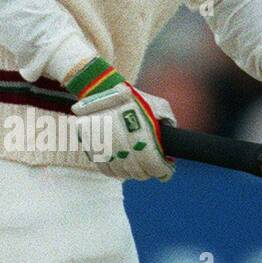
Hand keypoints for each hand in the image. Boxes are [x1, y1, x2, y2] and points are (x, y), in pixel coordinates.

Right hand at [66, 57, 174, 180]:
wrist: (102, 88)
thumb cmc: (134, 99)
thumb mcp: (156, 104)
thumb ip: (166, 120)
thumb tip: (172, 143)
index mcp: (137, 122)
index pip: (149, 158)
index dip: (160, 170)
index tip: (165, 172)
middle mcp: (117, 131)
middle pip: (134, 167)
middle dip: (146, 173)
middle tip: (152, 171)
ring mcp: (101, 139)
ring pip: (119, 170)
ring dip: (131, 174)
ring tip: (138, 170)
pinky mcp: (89, 144)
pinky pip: (103, 167)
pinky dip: (114, 172)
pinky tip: (123, 169)